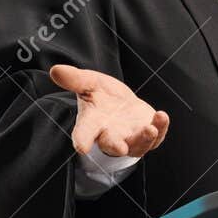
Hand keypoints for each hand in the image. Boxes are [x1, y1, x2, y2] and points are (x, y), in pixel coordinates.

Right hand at [49, 64, 169, 158]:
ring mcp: (130, 138)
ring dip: (144, 139)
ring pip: (137, 145)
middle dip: (115, 146)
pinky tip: (162, 116)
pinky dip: (160, 127)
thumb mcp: (89, 83)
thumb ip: (75, 79)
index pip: (83, 133)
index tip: (81, 147)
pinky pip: (156, 136)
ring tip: (149, 129)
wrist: (121, 105)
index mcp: (92, 123)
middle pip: (111, 144)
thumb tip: (55, 70)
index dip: (81, 140)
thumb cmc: (101, 97)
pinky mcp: (149, 136)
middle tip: (120, 147)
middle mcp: (110, 135)